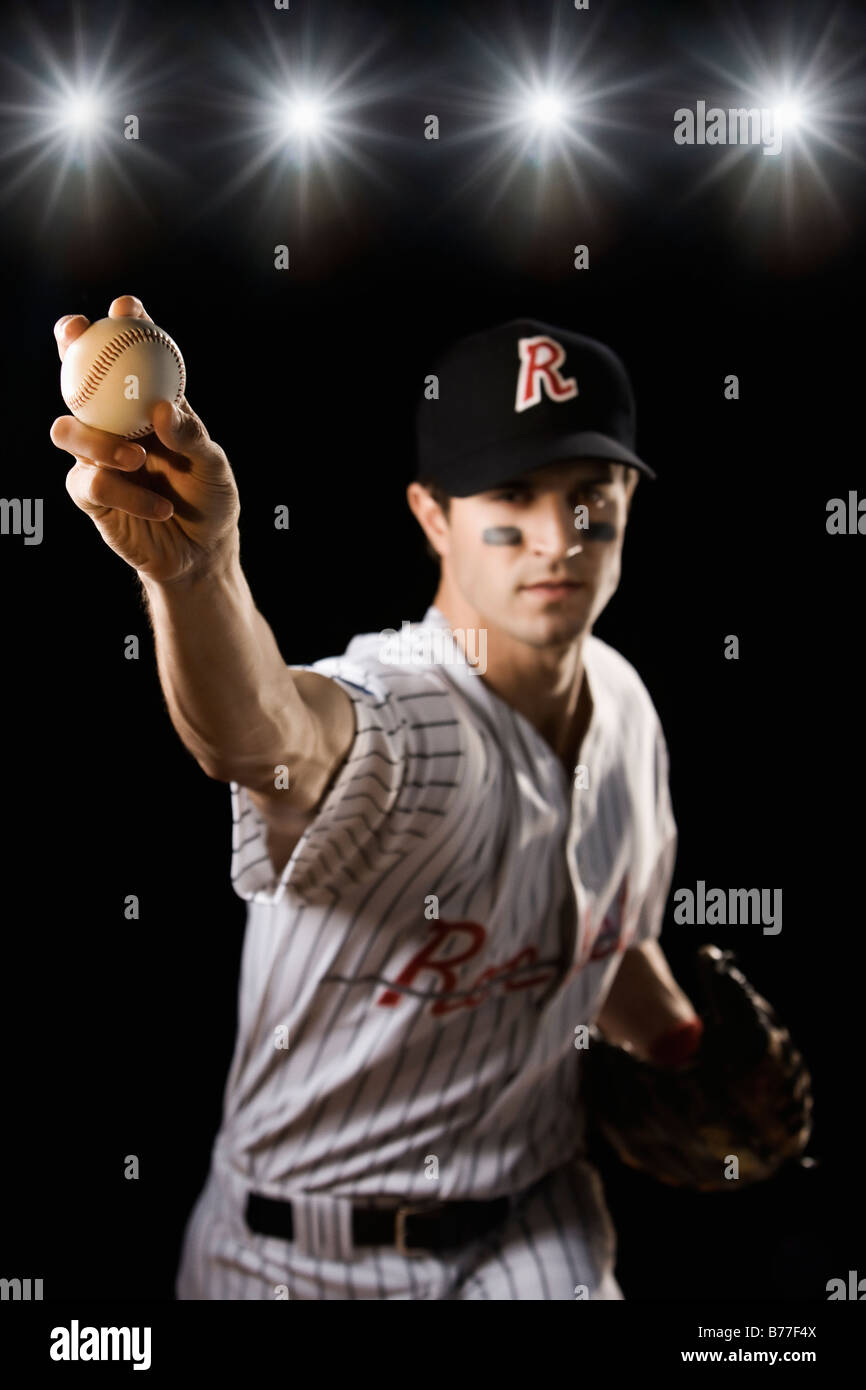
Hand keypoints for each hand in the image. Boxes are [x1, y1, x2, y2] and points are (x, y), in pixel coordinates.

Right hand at [51, 294, 240, 584]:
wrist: (201, 553)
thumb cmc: (210, 499)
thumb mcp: (212, 465)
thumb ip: (190, 436)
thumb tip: (160, 408)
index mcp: (147, 406)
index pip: (131, 358)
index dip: (123, 326)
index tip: (126, 307)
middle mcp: (116, 425)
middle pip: (78, 378)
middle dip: (71, 349)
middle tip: (78, 335)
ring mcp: (98, 458)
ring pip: (68, 430)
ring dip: (96, 439)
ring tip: (136, 457)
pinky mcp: (91, 496)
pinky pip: (89, 484)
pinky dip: (126, 495)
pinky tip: (160, 508)